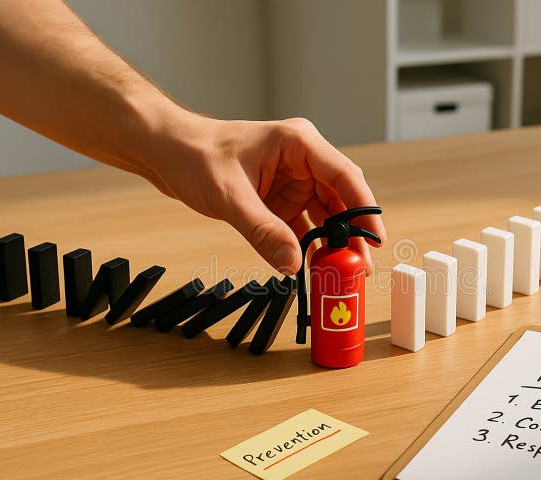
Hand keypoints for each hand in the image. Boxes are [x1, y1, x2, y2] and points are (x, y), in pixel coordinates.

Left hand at [148, 114, 385, 274]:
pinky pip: (302, 225)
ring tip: (344, 274)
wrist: (165, 151)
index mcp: (299, 144)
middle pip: (340, 200)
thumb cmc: (194, 155)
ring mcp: (291, 181)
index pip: (344, 176)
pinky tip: (315, 268)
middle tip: (361, 269)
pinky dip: (308, 246)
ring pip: (324, 216)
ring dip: (332, 244)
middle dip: (351, 235)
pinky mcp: (278, 198)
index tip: (375, 239)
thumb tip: (293, 265)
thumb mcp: (229, 196)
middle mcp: (302, 161)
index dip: (364, 208)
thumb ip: (263, 231)